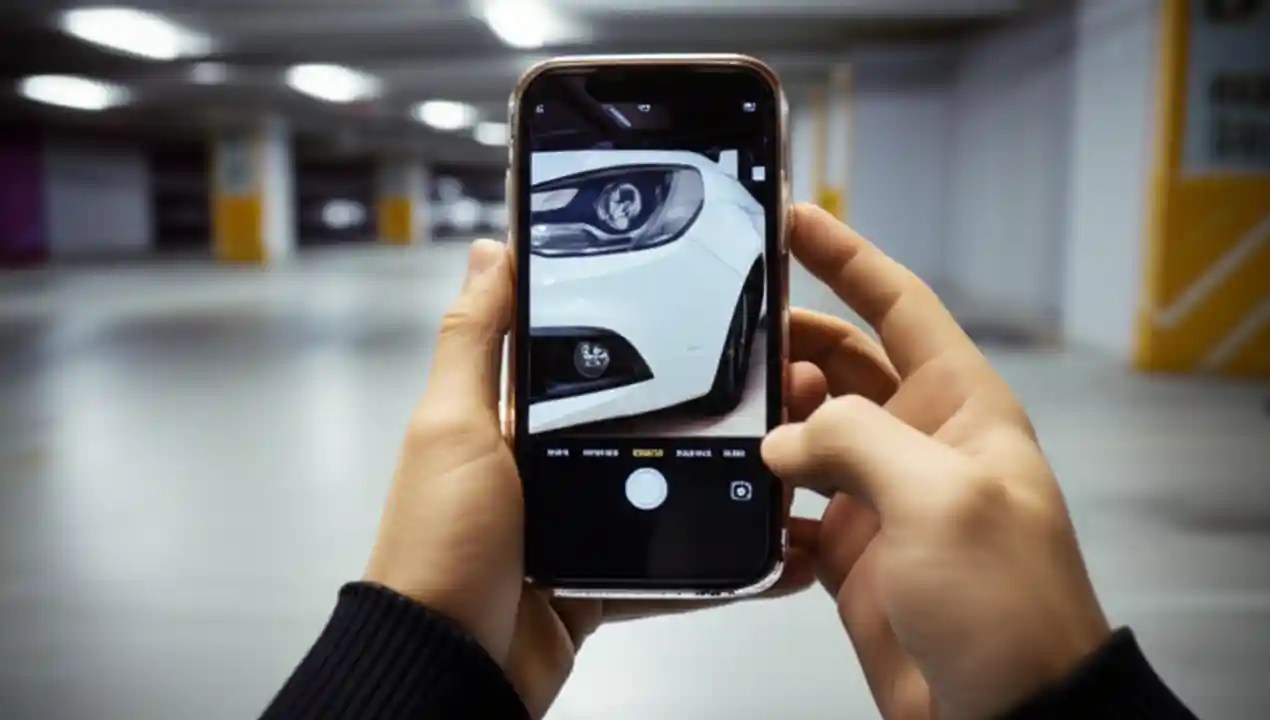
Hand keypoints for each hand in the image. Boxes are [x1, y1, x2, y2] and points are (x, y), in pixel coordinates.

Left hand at [363, 239, 816, 717]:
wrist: (446, 665)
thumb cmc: (436, 544)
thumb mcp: (452, 424)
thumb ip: (475, 338)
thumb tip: (487, 251)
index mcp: (511, 418)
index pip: (585, 357)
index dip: (639, 328)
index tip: (702, 304)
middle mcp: (548, 466)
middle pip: (642, 422)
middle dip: (706, 406)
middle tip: (774, 382)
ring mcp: (579, 525)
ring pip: (666, 491)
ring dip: (723, 478)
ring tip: (785, 457)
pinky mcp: (604, 580)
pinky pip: (672, 565)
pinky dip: (717, 563)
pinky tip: (768, 550)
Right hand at [763, 206, 1109, 719]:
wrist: (1005, 715)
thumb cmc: (1010, 607)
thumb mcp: (938, 498)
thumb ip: (853, 442)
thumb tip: (783, 439)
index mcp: (960, 406)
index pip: (899, 303)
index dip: (846, 257)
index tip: (795, 221)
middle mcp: (919, 442)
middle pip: (840, 364)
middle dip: (788, 348)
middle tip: (731, 343)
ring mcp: (883, 496)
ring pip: (808, 432)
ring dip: (769, 426)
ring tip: (734, 429)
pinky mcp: (853, 551)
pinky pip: (792, 505)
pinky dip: (765, 501)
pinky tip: (745, 504)